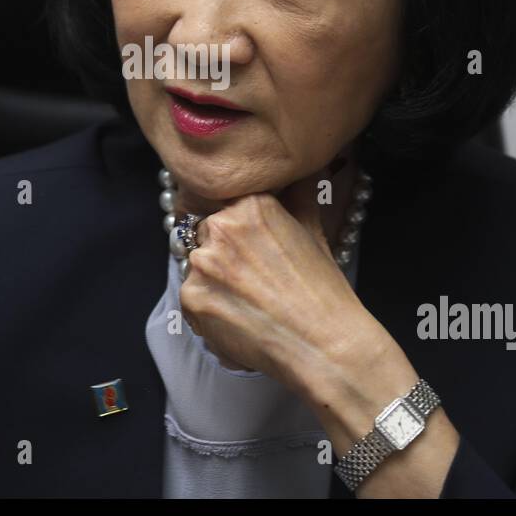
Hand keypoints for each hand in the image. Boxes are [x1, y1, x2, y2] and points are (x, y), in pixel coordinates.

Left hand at [176, 162, 382, 396]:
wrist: (323, 343)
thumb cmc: (322, 289)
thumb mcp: (313, 230)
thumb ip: (298, 196)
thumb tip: (302, 172)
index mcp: (250, 204)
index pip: (222, 204)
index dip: (233, 228)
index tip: (245, 248)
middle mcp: (222, 227)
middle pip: (205, 234)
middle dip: (221, 254)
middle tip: (250, 279)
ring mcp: (203, 263)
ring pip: (196, 266)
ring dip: (213, 282)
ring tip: (247, 303)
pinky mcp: (191, 298)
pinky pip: (191, 299)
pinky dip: (208, 311)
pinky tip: (239, 320)